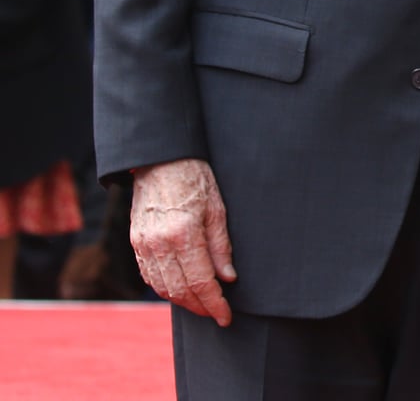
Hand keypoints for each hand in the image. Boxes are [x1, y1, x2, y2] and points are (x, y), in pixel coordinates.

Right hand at [129, 158, 236, 324]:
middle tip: (217, 314)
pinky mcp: (135, 243)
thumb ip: (221, 246)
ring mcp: (143, 245)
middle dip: (200, 307)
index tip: (226, 317)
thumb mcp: (217, 208)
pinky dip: (165, 289)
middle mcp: (159, 244)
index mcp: (184, 234)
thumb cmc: (195, 179)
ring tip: (202, 305)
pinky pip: (149, 276)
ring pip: (162, 288)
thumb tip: (228, 278)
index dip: (214, 304)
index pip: (200, 282)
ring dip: (183, 302)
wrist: (160, 160)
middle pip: (180, 291)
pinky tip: (180, 290)